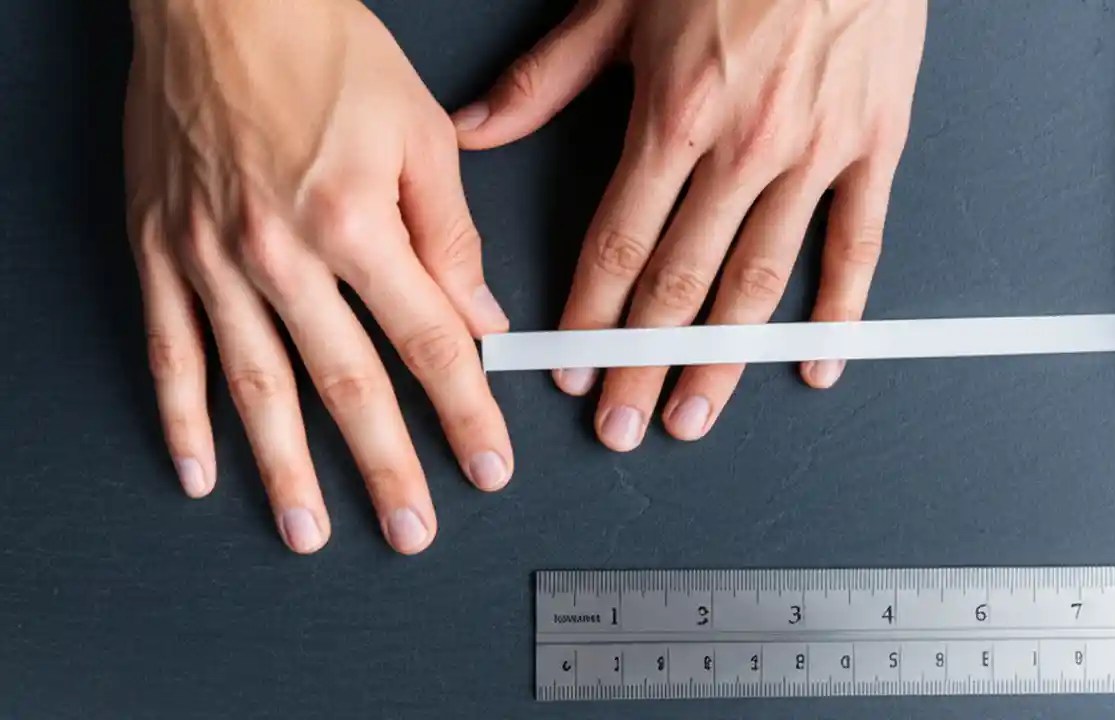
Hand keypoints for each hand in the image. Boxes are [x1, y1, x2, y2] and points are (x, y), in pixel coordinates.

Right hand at [125, 0, 513, 553]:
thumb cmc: (323, 50)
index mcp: (357, 224)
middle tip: (412, 531)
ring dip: (286, 470)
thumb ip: (452, 240)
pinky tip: (201, 470)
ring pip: (256, 390)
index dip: (466, 415)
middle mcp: (281, 255)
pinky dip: (183, 418)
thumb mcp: (421, 135)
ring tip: (308, 531)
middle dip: (388, 469)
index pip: (430, 346)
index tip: (488, 467)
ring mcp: (211, 261)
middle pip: (348, 387)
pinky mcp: (160, 252)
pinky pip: (171, 352)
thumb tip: (482, 320)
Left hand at [455, 0, 925, 449]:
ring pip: (762, 284)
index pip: (619, 244)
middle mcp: (744, 149)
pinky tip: (815, 362)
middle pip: (681, 284)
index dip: (591, 317)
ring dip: (723, 361)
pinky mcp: (873, 145)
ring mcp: (814, 154)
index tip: (573, 367)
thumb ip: (546, 78)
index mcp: (675, 116)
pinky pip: (858, 244)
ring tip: (694, 416)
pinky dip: (839, 311)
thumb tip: (474, 127)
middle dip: (644, 364)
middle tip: (621, 423)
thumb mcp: (620, 0)